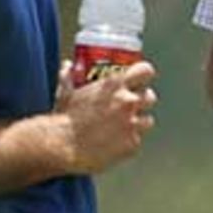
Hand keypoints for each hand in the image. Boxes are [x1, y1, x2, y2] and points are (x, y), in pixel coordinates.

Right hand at [55, 59, 157, 174]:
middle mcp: (128, 102)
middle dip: (142, 101)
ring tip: (124, 127)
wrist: (62, 146)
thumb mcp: (66, 92)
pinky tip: (115, 144)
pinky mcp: (132, 144)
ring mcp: (132, 124)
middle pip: (150, 96)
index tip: (141, 78)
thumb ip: (69, 77)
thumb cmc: (65, 118)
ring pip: (147, 120)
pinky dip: (128, 142)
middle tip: (131, 106)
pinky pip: (136, 141)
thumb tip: (67, 66)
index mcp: (115, 85)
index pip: (145, 71)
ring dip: (138, 123)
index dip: (144, 74)